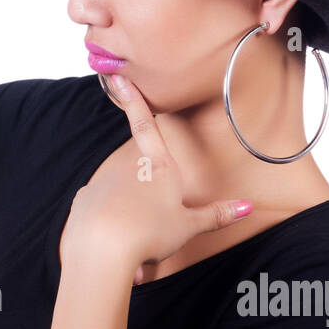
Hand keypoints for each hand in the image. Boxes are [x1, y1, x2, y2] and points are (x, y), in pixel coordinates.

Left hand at [59, 72, 251, 282]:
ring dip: (129, 223)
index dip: (134, 99)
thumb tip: (246, 207)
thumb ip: (215, 215)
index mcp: (157, 167)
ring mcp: (101, 181)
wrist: (102, 250)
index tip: (119, 78)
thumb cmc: (149, 233)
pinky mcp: (82, 201)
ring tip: (137, 251)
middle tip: (150, 236)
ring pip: (120, 201)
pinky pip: (99, 213)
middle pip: (138, 180)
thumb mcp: (189, 226)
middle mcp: (126, 168)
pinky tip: (115, 246)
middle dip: (144, 207)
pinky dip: (107, 229)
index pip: (146, 125)